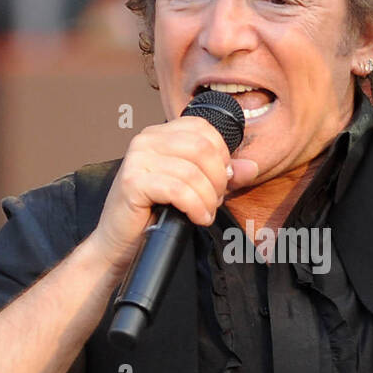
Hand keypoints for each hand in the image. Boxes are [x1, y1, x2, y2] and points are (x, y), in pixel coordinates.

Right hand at [90, 118, 258, 274]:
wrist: (121, 243)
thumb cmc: (154, 214)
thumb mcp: (194, 189)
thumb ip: (223, 176)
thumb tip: (252, 167)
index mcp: (160, 134)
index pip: (204, 129)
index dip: (221, 155)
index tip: (221, 181)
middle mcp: (146, 140)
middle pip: (203, 148)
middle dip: (217, 179)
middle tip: (214, 201)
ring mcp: (137, 159)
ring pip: (192, 171)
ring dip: (207, 198)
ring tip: (204, 213)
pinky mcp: (132, 182)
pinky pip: (178, 190)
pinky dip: (195, 206)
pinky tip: (197, 218)